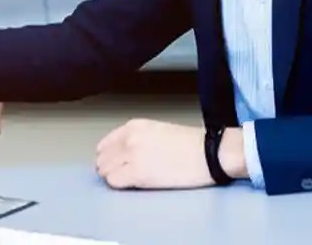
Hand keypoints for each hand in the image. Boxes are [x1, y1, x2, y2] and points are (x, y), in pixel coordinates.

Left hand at [95, 120, 244, 189]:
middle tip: (123, 175)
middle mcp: (129, 138)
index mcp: (133, 126)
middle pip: (102, 159)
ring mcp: (132, 155)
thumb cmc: (190, 145)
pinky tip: (134, 184)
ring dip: (114, 177)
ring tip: (130, 180)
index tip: (116, 165)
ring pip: (105, 171)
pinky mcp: (138, 173)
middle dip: (110, 168)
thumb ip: (136, 139)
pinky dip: (120, 185)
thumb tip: (121, 154)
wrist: (209, 154)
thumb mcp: (157, 131)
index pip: (104, 145)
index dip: (109, 158)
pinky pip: (114, 182)